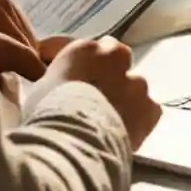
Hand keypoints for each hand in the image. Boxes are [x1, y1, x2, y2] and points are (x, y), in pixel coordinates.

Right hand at [29, 37, 161, 149]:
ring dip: (124, 97)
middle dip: (109, 73)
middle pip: (116, 59)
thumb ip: (55, 80)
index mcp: (86, 49)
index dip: (80, 65)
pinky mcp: (151, 108)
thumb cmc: (47, 115)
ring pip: (134, 86)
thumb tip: (56, 86)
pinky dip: (139, 119)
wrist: (74, 142)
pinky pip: (147, 110)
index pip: (87, 49)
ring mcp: (137, 83)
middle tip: (96, 95)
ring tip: (109, 119)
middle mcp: (116, 58)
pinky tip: (124, 131)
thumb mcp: (40, 89)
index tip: (74, 78)